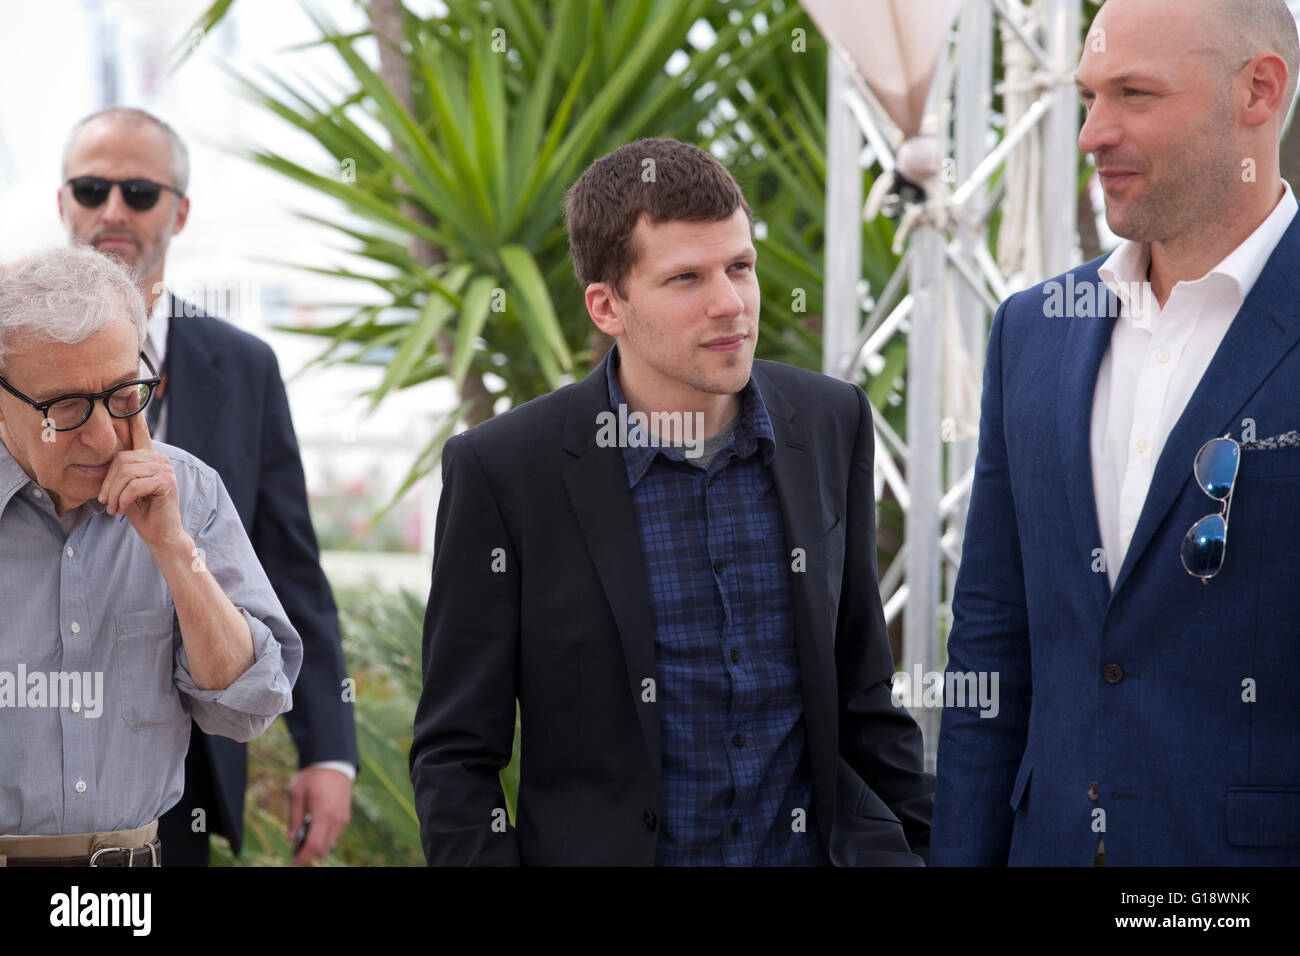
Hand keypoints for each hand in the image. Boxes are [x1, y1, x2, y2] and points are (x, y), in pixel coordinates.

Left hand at [98, 410, 184, 549]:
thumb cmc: (140, 510)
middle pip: (121, 459)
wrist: (160, 532)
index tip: (130, 390)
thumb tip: (108, 458)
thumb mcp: (125, 487)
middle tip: (105, 502)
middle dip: (108, 483)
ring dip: (114, 494)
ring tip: (113, 508)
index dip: (133, 411)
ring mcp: (165, 468)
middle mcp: (159, 458)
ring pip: (126, 473)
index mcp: (148, 456)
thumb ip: (120, 471)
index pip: (139, 429)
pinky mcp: (167, 482)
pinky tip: (123, 509)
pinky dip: (124, 500)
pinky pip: (134, 486)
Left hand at [287, 766, 352, 865]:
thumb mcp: (296, 794)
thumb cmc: (312, 776)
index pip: (314, 845)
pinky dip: (325, 838)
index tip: (293, 863)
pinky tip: (315, 828)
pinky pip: (335, 835)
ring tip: (305, 836)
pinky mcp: (345, 817)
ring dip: (317, 846)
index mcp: (322, 813)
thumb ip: (294, 818)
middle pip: (323, 849)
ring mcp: (343, 819)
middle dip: (309, 854)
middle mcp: (335, 819)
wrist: (333, 762)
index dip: (303, 858)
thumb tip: (291, 839)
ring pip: (330, 844)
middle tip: (296, 850)